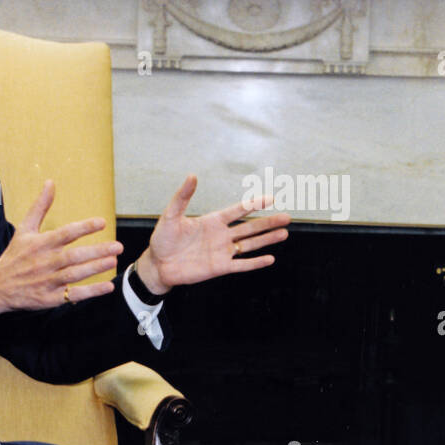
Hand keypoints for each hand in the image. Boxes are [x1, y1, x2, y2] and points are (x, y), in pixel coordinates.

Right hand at [0, 180, 122, 323]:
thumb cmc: (14, 255)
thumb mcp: (24, 229)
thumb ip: (40, 207)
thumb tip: (50, 182)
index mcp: (40, 244)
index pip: (65, 234)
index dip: (84, 228)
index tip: (102, 222)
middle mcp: (44, 262)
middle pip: (73, 256)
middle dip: (96, 251)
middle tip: (118, 246)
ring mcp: (47, 281)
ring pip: (74, 274)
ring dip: (95, 268)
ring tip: (113, 261)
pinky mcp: (49, 298)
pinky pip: (73, 295)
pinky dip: (91, 292)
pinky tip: (108, 286)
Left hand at [135, 175, 290, 293]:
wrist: (158, 265)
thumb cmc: (163, 239)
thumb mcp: (171, 215)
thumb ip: (183, 197)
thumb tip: (192, 176)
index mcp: (212, 221)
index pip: (238, 211)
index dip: (254, 204)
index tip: (271, 198)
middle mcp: (221, 236)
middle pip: (250, 227)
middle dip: (268, 222)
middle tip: (287, 217)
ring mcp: (222, 252)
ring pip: (250, 245)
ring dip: (267, 239)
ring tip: (284, 233)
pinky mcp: (220, 268)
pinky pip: (241, 265)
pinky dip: (255, 263)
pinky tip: (270, 259)